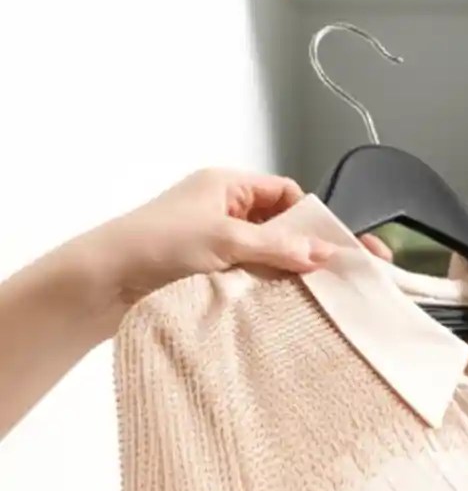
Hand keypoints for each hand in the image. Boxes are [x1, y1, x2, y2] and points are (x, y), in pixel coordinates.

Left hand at [76, 168, 389, 309]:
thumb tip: (326, 252)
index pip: (285, 194)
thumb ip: (278, 245)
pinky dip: (268, 289)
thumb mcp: (225, 239)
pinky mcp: (206, 274)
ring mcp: (214, 244)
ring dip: (287, 272)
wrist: (98, 285)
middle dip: (308, 247)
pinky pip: (250, 277)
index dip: (312, 217)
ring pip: (268, 256)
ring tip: (320, 293)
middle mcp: (222, 210)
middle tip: (345, 272)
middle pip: (281, 226)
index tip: (336, 245)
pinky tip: (287, 305)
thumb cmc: (155, 245)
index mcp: (225, 185)